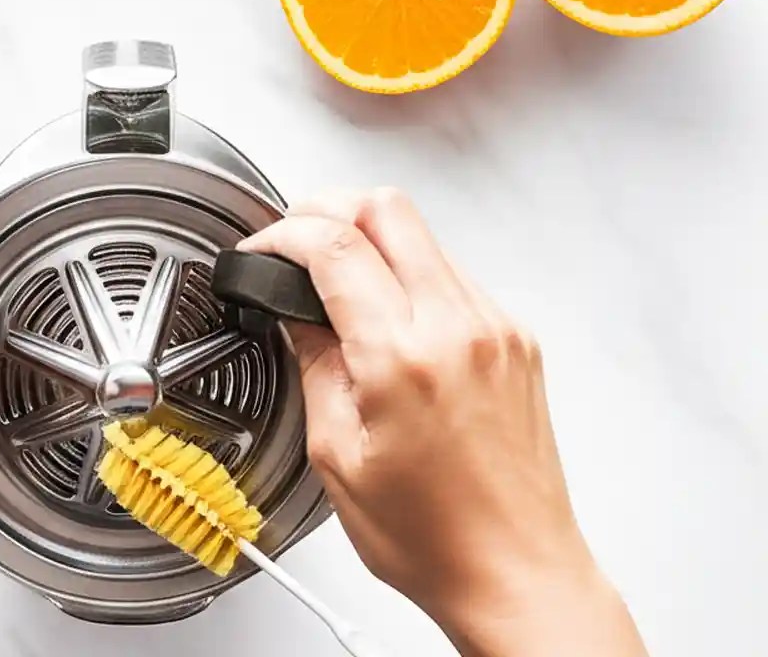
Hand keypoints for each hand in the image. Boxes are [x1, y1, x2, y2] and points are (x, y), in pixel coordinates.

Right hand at [240, 189, 645, 656]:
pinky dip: (411, 274)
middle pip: (388, 208)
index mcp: (404, 359)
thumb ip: (315, 367)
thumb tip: (297, 316)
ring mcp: (497, 330)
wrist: (517, 572)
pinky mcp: (517, 341)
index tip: (262, 249)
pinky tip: (386, 314)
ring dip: (372, 238)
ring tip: (336, 282)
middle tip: (294, 239)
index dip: (284, 235)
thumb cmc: (436, 538)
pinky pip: (455, 275)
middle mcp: (460, 330)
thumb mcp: (338, 456)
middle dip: (327, 208)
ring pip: (425, 234)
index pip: (336, 247)